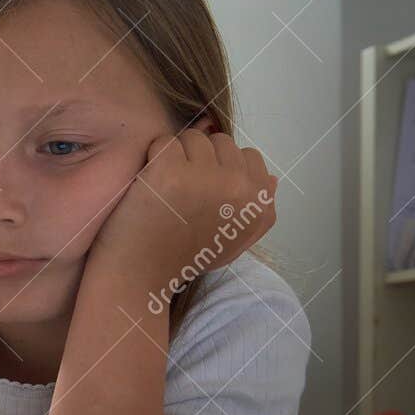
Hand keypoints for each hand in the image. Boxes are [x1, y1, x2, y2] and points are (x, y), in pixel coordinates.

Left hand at [89, 124, 277, 293]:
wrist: (142, 276)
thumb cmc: (186, 259)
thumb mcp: (235, 242)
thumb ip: (257, 211)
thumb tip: (271, 180)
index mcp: (259, 204)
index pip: (248, 157)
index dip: (222, 167)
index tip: (203, 190)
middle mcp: (240, 188)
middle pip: (221, 142)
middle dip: (199, 158)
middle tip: (181, 189)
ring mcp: (206, 177)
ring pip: (193, 138)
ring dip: (176, 156)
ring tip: (165, 188)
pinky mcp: (171, 171)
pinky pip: (165, 141)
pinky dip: (153, 156)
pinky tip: (149, 183)